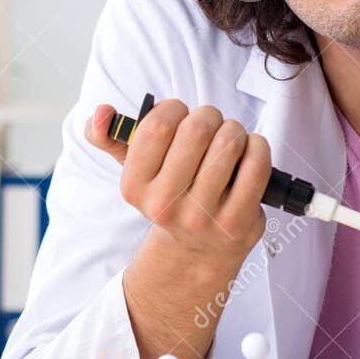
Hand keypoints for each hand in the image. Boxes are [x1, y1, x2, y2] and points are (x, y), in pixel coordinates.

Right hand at [86, 99, 270, 267]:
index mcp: (134, 187)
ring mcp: (202, 217)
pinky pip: (255, 165)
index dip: (174, 108)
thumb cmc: (170, 195)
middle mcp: (165, 205)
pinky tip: (249, 151)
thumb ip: (109, 136)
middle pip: (197, 129)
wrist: (199, 249)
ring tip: (230, 139)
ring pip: (229, 143)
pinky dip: (257, 147)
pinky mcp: (237, 222)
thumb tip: (101, 113)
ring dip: (234, 130)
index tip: (179, 115)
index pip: (157, 125)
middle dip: (209, 116)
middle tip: (210, 124)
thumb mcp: (135, 169)